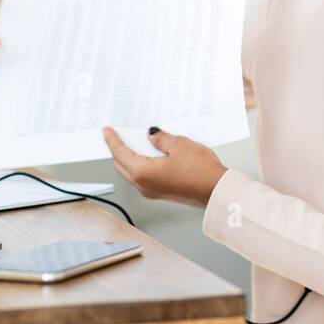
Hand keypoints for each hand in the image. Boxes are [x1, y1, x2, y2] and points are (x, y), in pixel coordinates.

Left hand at [102, 126, 226, 208]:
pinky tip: (151, 154)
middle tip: (118, 135)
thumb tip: (152, 135)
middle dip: (119, 150)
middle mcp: (143, 185)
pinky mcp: (162, 193)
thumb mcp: (178, 145)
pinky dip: (141, 165)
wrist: (216, 191)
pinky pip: (144, 177)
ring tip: (135, 142)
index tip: (107, 131)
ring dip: (130, 158)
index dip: (113, 140)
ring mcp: (152, 191)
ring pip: (132, 172)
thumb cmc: (200, 172)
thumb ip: (160, 139)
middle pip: (122, 165)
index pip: (120, 153)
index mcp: (142, 173)